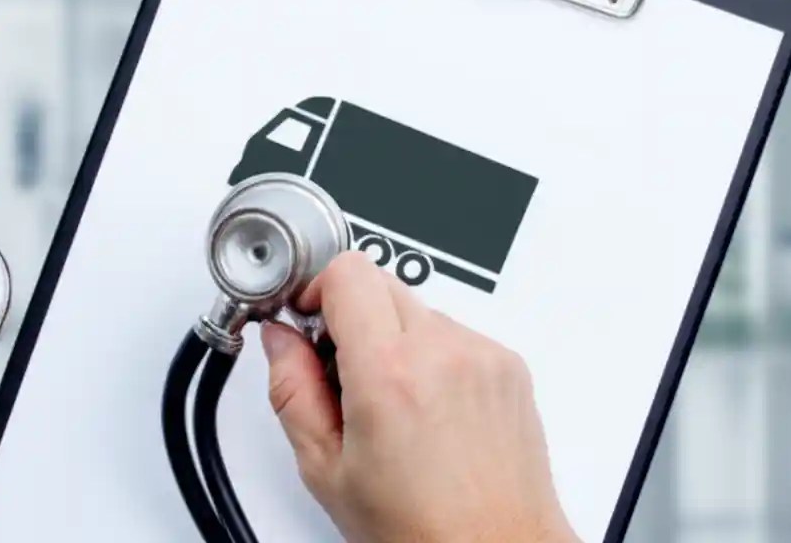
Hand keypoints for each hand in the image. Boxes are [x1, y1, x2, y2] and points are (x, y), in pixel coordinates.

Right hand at [261, 252, 579, 542]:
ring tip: (391, 404)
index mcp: (390, 374)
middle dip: (352, 315)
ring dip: (396, 339)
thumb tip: (280, 340)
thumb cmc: (421, 530)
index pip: (347, 274)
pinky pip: (458, 335)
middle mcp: (444, 353)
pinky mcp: (510, 366)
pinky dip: (436, 358)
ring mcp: (483, 356)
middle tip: (341, 370)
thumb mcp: (328, 469)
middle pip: (381, 282)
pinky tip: (429, 411)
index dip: (316, 290)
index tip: (308, 318)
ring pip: (420, 310)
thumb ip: (292, 391)